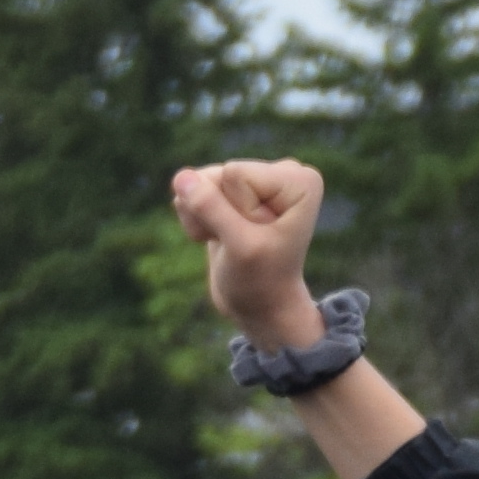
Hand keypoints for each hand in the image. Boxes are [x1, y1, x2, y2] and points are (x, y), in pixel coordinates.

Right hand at [169, 160, 326, 344]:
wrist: (259, 306)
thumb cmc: (260, 280)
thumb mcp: (239, 247)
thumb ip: (210, 208)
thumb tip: (181, 176)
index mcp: (297, 179)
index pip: (234, 174)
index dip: (236, 211)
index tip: (256, 237)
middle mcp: (280, 172)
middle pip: (216, 175)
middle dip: (216, 212)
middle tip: (240, 241)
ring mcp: (255, 180)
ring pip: (198, 182)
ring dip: (201, 217)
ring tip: (228, 241)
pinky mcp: (231, 190)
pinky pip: (190, 190)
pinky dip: (195, 219)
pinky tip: (217, 236)